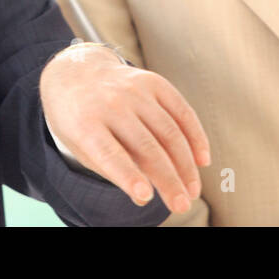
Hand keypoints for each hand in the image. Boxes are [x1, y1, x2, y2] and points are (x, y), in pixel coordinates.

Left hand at [39, 42, 209, 213]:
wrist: (76, 73)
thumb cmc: (80, 122)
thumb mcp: (82, 148)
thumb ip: (111, 169)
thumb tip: (143, 197)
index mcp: (85, 124)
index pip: (109, 153)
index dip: (128, 175)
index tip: (145, 196)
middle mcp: (111, 104)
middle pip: (146, 147)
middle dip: (169, 180)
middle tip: (183, 205)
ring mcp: (133, 90)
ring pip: (169, 131)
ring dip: (186, 164)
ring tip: (193, 191)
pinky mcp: (152, 81)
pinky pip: (181, 110)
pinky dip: (195, 136)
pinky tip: (202, 159)